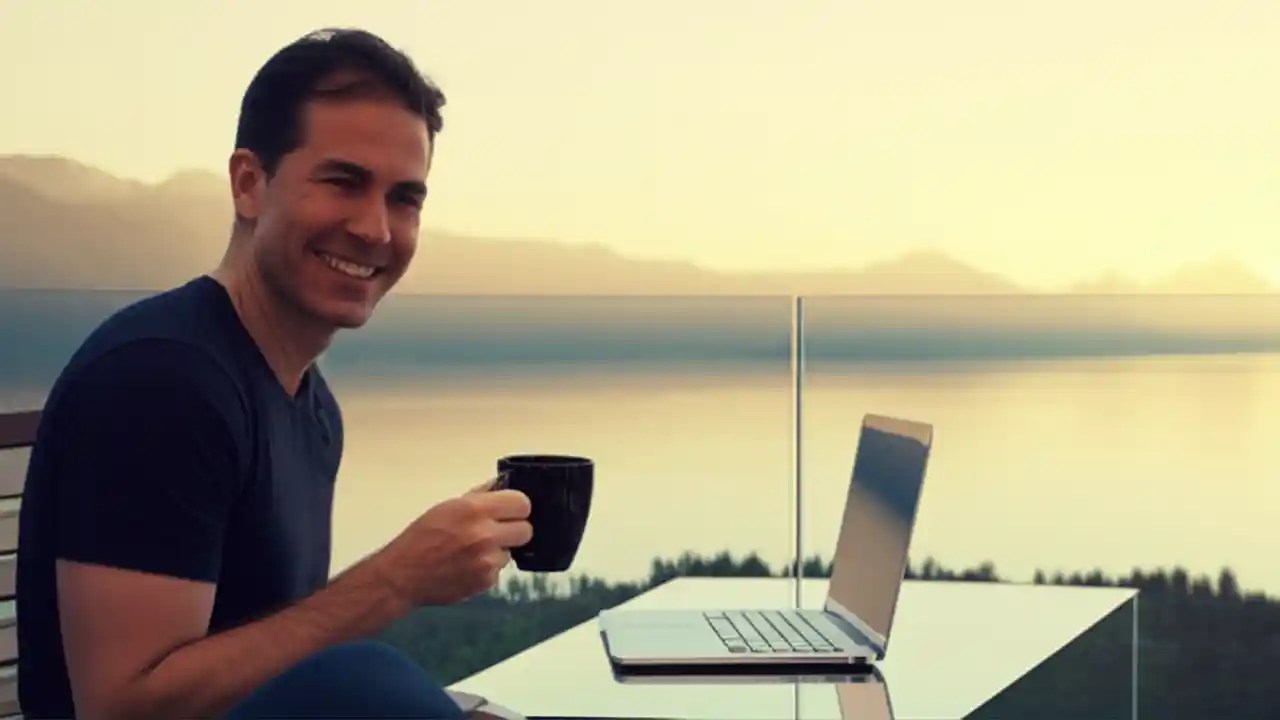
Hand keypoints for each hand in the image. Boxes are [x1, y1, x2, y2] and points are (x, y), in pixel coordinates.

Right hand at [373, 483, 532, 607]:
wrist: (403, 575)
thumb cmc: (421, 538)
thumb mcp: (448, 507)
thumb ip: (480, 497)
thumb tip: (501, 486)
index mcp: (474, 510)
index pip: (522, 503)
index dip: (518, 507)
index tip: (511, 510)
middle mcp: (484, 535)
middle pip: (526, 529)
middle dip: (515, 529)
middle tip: (499, 531)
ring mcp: (487, 561)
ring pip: (511, 552)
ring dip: (498, 550)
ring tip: (472, 550)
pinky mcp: (486, 581)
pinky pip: (498, 570)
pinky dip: (487, 568)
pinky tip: (466, 565)